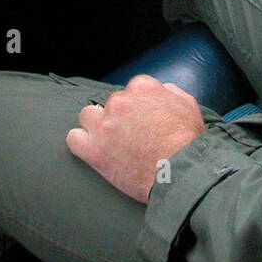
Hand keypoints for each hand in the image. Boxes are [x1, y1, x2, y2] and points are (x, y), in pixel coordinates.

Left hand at [66, 74, 206, 203]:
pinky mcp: (94, 151)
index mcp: (142, 88)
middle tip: (131, 134)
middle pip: (110, 103)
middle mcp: (119, 102)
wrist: (181, 173)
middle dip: (119, 116)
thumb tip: (160, 90)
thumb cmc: (188, 141)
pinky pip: (73, 139)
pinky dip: (81, 143)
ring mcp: (104, 126)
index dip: (138, 105)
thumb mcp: (188, 105)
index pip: (131, 89)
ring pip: (88, 116)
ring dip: (97, 126)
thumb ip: (170, 92)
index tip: (142, 119)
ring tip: (110, 141)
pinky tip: (93, 149)